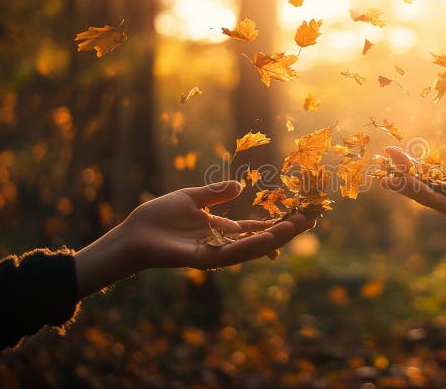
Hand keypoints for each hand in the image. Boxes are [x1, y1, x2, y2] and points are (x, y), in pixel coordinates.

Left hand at [75, 181, 318, 296]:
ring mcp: (217, 253)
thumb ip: (215, 193)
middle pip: (263, 237)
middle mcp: (224, 243)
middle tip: (312, 218)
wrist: (133, 235)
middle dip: (288, 229)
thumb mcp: (191, 198)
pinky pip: (233, 254)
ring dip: (277, 237)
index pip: (258, 226)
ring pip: (253, 247)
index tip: (301, 210)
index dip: (279, 219)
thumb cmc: (157, 217)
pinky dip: (252, 246)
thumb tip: (239, 186)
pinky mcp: (205, 260)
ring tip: (298, 226)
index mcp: (222, 229)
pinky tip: (269, 238)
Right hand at [383, 134, 445, 247]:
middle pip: (423, 186)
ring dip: (404, 184)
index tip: (397, 150)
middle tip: (385, 155)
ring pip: (425, 196)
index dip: (415, 164)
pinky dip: (419, 192)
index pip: (433, 177)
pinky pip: (438, 201)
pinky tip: (404, 183)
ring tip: (385, 173)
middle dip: (404, 172)